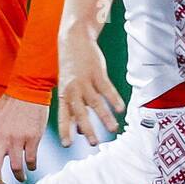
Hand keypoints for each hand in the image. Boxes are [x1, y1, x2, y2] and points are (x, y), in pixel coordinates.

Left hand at [0, 94, 48, 183]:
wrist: (27, 91)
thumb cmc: (8, 104)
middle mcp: (1, 139)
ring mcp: (17, 140)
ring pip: (16, 168)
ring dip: (19, 177)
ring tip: (21, 177)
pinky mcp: (32, 139)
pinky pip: (31, 160)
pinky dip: (32, 166)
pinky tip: (32, 165)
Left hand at [57, 25, 124, 146]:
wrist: (73, 39)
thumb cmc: (71, 67)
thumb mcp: (67, 87)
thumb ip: (74, 108)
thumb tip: (80, 131)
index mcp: (64, 95)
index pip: (63, 116)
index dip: (65, 130)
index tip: (67, 145)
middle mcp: (73, 89)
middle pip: (80, 112)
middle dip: (87, 128)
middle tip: (94, 143)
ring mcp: (85, 81)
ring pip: (96, 102)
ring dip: (105, 117)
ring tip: (113, 130)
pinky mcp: (98, 72)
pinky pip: (107, 89)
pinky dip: (114, 99)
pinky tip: (121, 109)